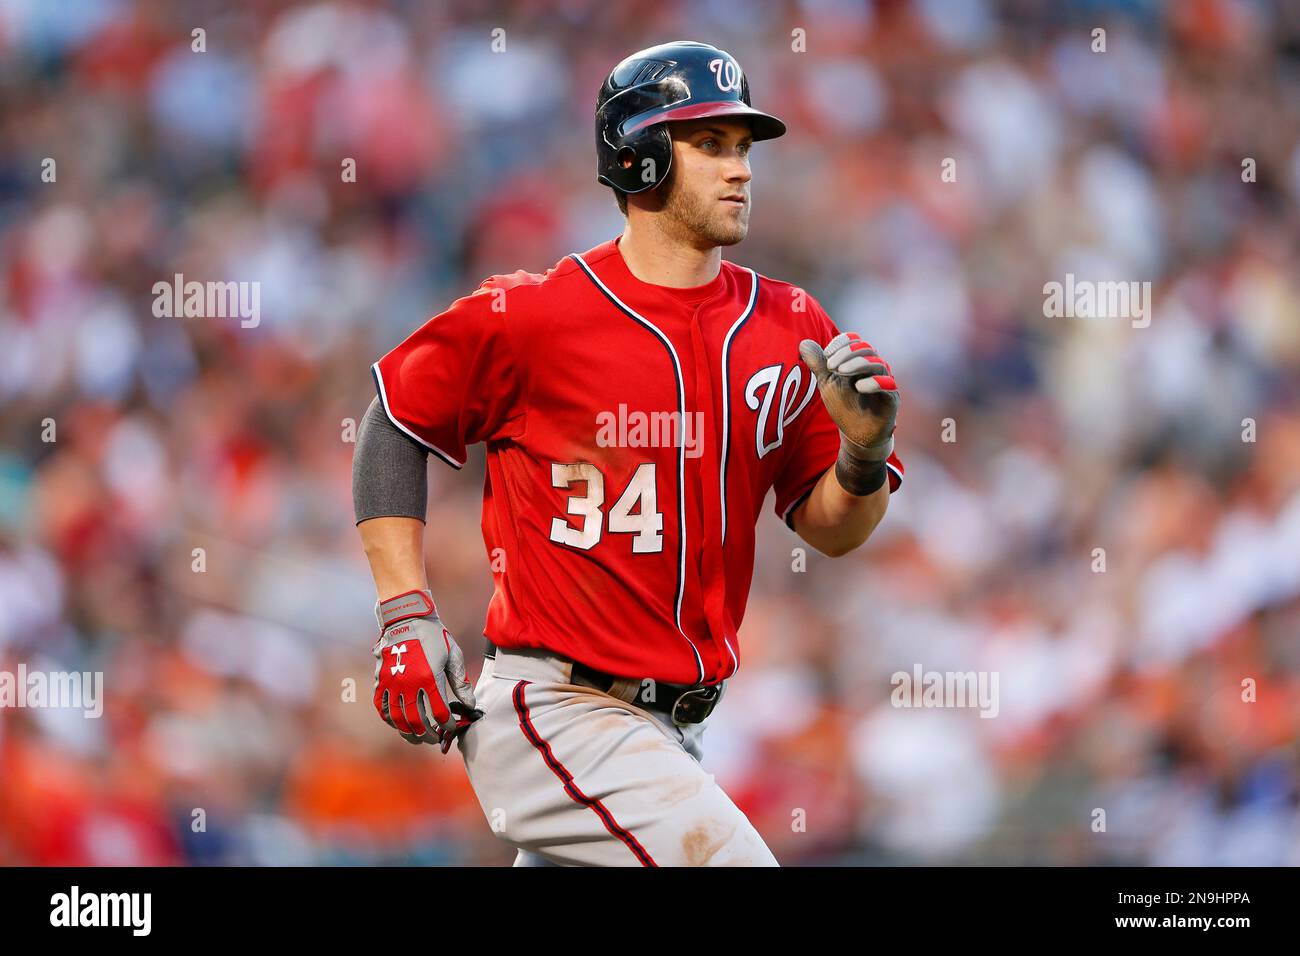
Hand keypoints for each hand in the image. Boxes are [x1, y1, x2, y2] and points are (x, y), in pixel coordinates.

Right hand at [372, 590, 481, 750]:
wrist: (407, 618)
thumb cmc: (434, 636)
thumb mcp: (453, 656)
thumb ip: (461, 683)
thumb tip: (470, 705)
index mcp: (430, 678)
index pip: (440, 713)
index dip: (447, 725)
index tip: (451, 727)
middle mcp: (409, 684)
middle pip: (417, 721)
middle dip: (428, 734)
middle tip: (435, 738)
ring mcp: (392, 684)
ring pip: (398, 719)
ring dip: (408, 732)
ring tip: (417, 737)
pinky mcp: (380, 681)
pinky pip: (382, 707)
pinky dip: (390, 720)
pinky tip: (398, 724)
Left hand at [799, 332, 898, 460]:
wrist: (856, 434)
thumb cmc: (844, 406)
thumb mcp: (827, 384)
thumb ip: (818, 364)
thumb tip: (803, 343)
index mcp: (859, 361)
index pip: (855, 341)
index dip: (842, 342)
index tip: (826, 353)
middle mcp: (874, 368)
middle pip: (867, 349)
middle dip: (847, 353)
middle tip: (830, 366)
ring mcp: (885, 382)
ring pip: (877, 363)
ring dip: (858, 364)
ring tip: (841, 372)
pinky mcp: (892, 398)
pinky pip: (888, 385)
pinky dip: (874, 383)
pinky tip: (859, 387)